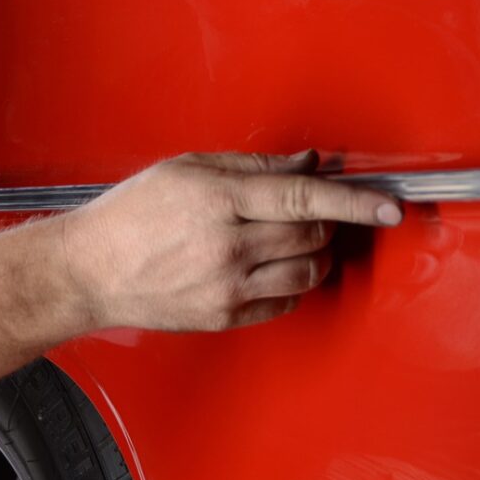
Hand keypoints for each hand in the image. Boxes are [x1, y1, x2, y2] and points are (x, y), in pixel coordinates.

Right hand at [59, 151, 401, 331]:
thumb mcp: (187, 169)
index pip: (304, 196)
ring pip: (307, 272)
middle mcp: (228, 244)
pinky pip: (285, 302)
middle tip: (317, 211)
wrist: (91, 270)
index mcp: (219, 199)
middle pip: (312, 234)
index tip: (389, 205)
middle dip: (326, 220)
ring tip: (295, 239)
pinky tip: (271, 267)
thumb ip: (253, 165)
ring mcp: (228, 286)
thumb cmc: (131, 214)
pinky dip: (292, 284)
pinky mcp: (226, 316)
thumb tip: (308, 163)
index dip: (354, 199)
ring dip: (316, 253)